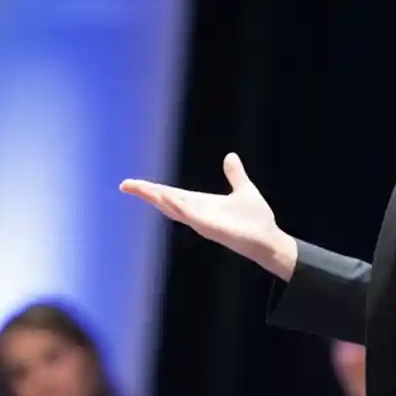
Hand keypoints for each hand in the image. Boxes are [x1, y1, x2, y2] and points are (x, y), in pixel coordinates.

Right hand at [120, 153, 296, 278]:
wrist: (270, 240)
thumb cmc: (256, 220)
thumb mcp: (244, 189)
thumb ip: (235, 174)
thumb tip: (230, 156)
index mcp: (201, 203)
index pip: (171, 194)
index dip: (152, 189)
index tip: (132, 183)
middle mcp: (198, 213)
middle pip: (166, 201)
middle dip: (147, 193)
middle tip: (126, 185)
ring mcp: (203, 222)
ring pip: (175, 209)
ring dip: (159, 199)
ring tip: (142, 188)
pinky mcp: (213, 228)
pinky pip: (192, 217)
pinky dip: (179, 208)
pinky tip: (168, 199)